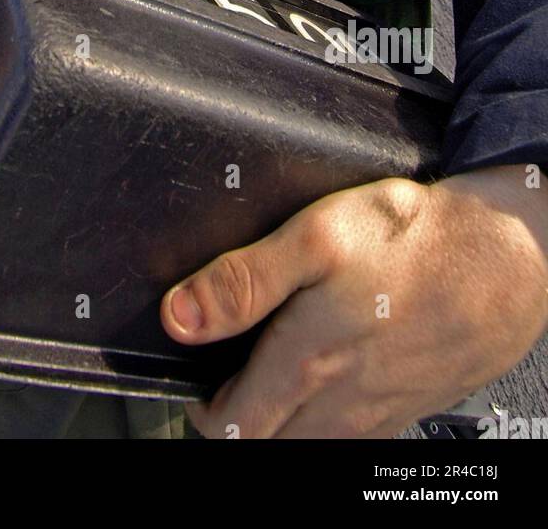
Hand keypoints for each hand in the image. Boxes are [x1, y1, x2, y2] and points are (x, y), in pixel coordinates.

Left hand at [161, 166, 547, 437]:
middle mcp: (340, 404)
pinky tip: (330, 378)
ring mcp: (377, 413)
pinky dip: (325, 420)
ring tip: (272, 374)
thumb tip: (180, 316)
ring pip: (307, 447)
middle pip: (264, 445)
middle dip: (236, 418)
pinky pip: (351, 438)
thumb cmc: (412, 241)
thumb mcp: (314, 238)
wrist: (504, 256)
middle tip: (228, 373)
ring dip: (280, 423)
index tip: (195, 372)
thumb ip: (242, 281)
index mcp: (306, 364)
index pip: (230, 427)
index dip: (201, 405)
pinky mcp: (408, 408)